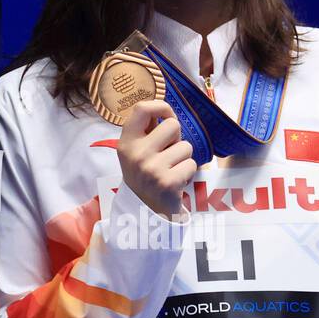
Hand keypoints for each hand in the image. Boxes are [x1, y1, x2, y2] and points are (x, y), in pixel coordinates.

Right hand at [116, 100, 195, 217]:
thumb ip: (146, 131)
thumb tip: (163, 108)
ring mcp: (152, 168)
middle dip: (176, 138)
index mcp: (126, 142)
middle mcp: (136, 153)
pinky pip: (191, 164)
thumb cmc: (144, 174)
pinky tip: (176, 180)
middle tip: (168, 153)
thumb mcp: (135, 151)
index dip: (160, 107)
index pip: (142, 109)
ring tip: (171, 169)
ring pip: (186, 146)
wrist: (144, 210)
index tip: (166, 116)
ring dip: (183, 157)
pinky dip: (188, 172)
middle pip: (173, 125)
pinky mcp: (168, 182)